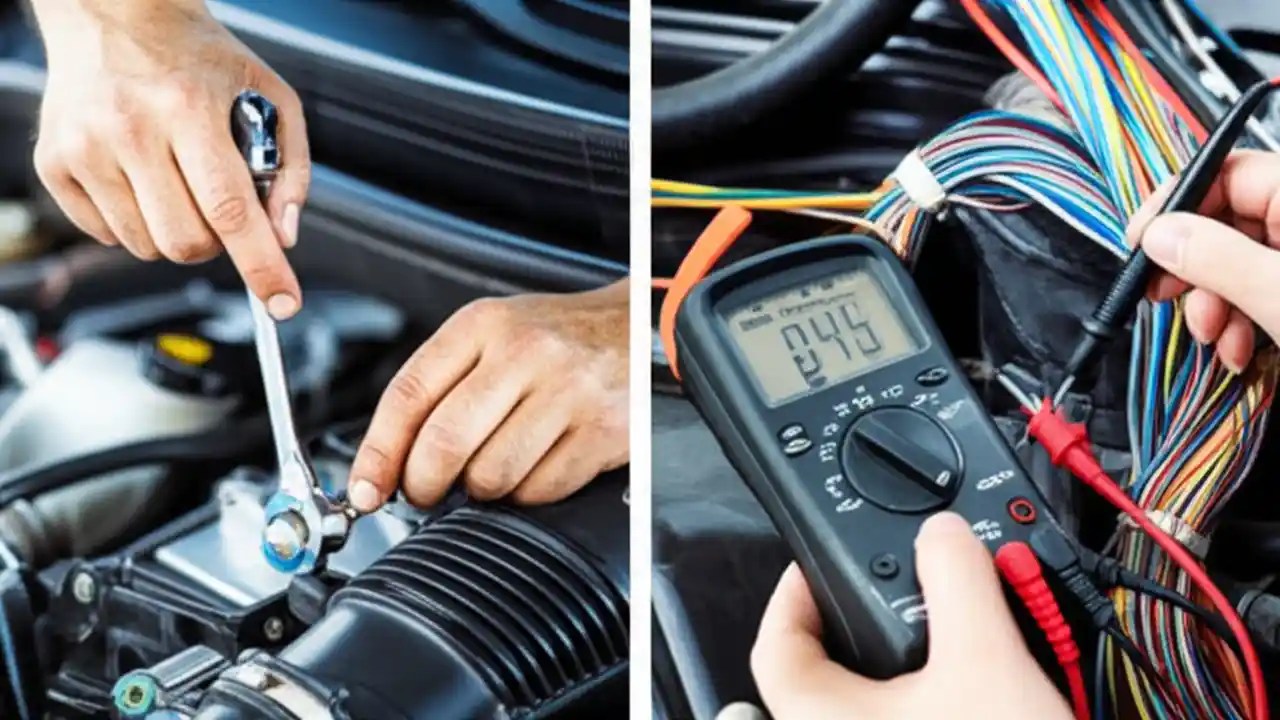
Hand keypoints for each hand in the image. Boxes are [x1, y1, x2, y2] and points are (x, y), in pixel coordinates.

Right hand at [31, 0, 308, 317]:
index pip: (231, 210)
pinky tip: (139, 177)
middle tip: (218, 203)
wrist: (114, 18)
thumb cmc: (197, 58)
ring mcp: (84, 148)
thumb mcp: (269, 97)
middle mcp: (129, 128)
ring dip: (174, 231)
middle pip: (187, 242)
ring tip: (175, 180)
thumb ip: (291, 169)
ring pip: (147, 247)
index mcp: (188, 109)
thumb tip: (282, 235)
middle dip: (216, 242)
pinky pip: (107, 236)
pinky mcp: (53, 163)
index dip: (261, 266)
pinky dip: (134, 222)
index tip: (282, 303)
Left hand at [346, 279, 629, 510]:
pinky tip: (536, 465)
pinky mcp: (603, 432)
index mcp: (484, 325)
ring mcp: (568, 393)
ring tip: (495, 466)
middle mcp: (525, 353)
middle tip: (426, 492)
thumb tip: (388, 463)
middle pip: (444, 443)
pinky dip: (529, 493)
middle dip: (423, 485)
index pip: (410, 395)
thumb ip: (440, 387)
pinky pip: (541, 490)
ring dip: (483, 489)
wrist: (641, 329)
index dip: (379, 453)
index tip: (365, 489)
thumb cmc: (558, 339)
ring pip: (491, 476)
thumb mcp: (493, 335)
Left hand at [751, 512, 1070, 719]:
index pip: (775, 646)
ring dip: (920, 669)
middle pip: (829, 676)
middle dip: (872, 629)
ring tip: (967, 644)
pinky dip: (943, 705)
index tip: (820, 565)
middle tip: (909, 598)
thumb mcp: (987, 664)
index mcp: (823, 719)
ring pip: (876, 708)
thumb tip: (944, 537)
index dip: (793, 593)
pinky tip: (989, 698)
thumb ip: (958, 583)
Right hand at [1133, 149, 1279, 371]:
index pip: (1223, 172)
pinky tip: (1241, 350)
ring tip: (1217, 336)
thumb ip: (1218, 259)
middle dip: (1191, 268)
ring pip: (1235, 262)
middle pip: (1223, 221)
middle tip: (1164, 293)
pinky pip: (1256, 291)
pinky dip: (1239, 322)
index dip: (1174, 206)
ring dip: (1211, 305)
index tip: (1140, 242)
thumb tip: (1160, 235)